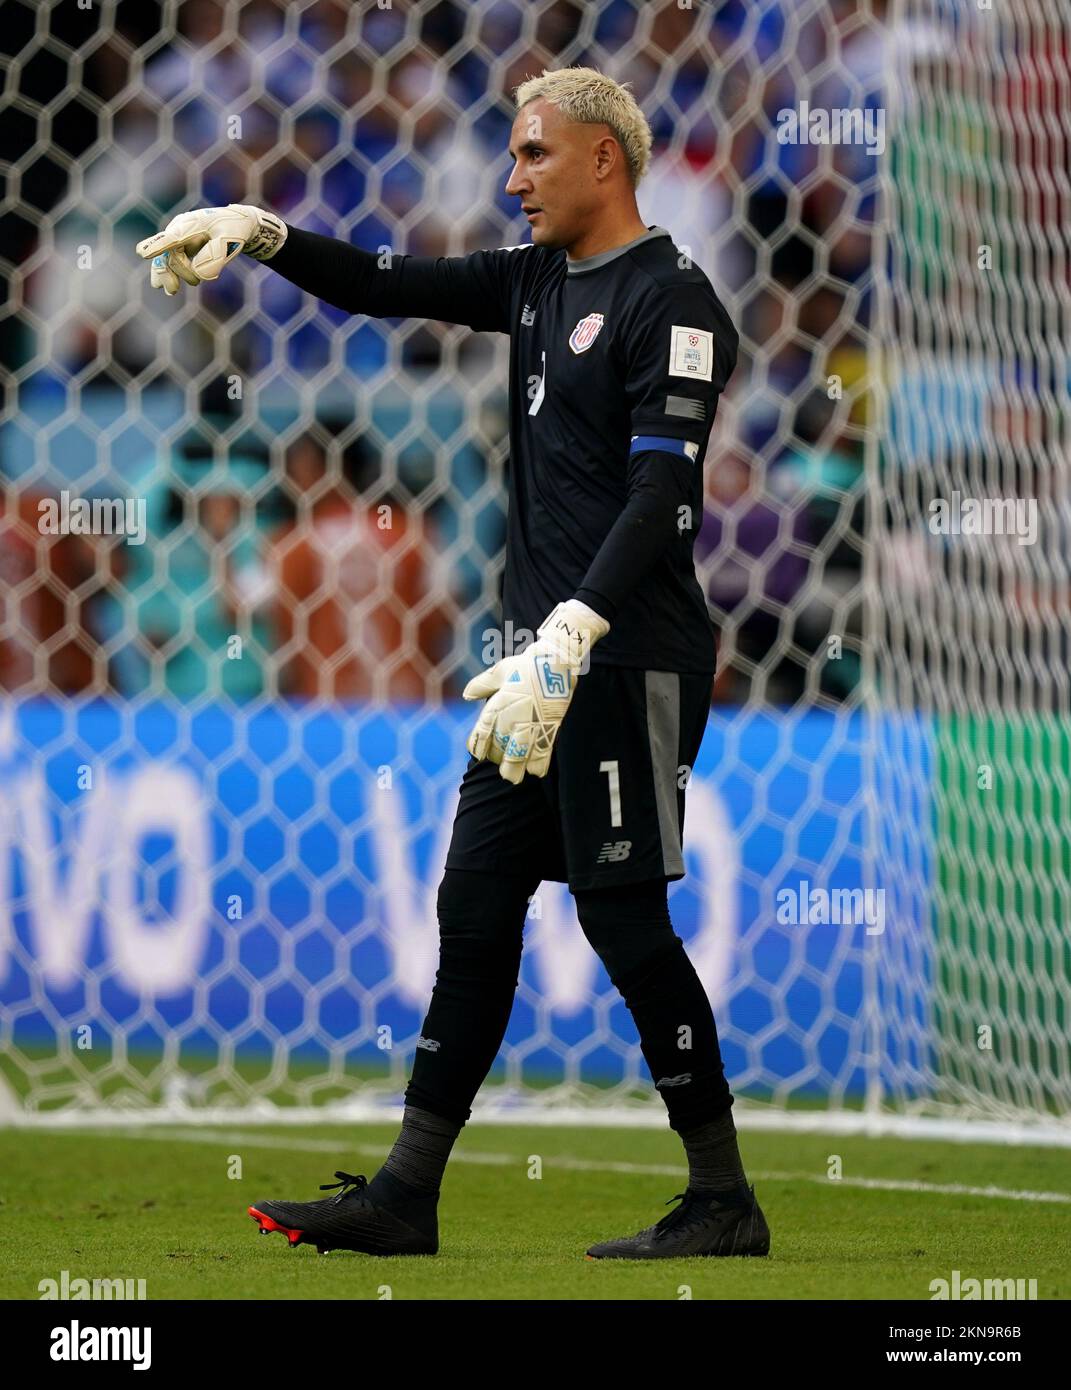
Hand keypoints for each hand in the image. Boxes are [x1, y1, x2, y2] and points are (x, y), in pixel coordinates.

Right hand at [135, 204, 286, 295]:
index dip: (159, 246)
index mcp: (191, 224)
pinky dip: (168, 274)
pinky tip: (167, 288)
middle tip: (184, 287)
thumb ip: (215, 255)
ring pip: (166, 259)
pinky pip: (169, 262)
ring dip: (168, 275)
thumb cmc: (234, 229)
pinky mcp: (181, 247)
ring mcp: (178, 238)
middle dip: (177, 271)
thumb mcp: (230, 240)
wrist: (236, 223)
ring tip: (171, 291)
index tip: (142, 253)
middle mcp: (179, 230)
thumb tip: (198, 273)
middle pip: (170, 254)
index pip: (174, 237)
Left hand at [463, 599, 608, 783]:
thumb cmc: (525, 665)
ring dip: (513, 769)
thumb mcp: (499, 671)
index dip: (478, 747)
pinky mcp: (549, 729)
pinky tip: (535, 772)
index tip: (478, 753)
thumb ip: (481, 685)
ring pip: (517, 756)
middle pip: (498, 750)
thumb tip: (467, 695)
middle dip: (497, 760)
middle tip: (500, 763)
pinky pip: (542, 753)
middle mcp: (511, 719)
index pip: (481, 734)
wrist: (554, 662)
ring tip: (511, 777)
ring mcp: (530, 726)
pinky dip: (538, 765)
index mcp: (496, 706)